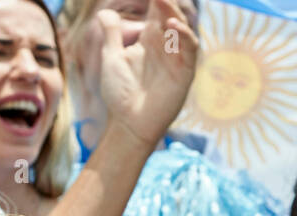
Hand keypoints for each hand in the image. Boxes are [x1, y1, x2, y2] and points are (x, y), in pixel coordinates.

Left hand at [88, 0, 197, 151]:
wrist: (128, 123)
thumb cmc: (120, 93)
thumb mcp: (111, 57)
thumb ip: (111, 33)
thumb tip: (105, 12)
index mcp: (150, 39)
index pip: (157, 9)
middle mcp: (165, 46)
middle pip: (171, 13)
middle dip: (166, 0)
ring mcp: (176, 58)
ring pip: (182, 27)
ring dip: (174, 12)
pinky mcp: (184, 73)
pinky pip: (191, 50)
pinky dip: (184, 35)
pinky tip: (172, 26)